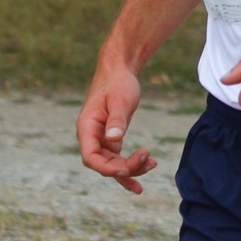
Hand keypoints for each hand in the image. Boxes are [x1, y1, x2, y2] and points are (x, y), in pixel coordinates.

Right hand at [77, 62, 157, 193]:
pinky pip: (118, 159)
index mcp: (87, 128)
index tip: (127, 168)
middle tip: (149, 160)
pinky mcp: (111, 139)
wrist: (119, 71)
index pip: (90, 158)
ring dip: (131, 168)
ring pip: (112, 164)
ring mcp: (100, 140)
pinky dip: (131, 166)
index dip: (107, 168)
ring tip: (153, 164)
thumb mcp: (120, 100)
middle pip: (103, 164)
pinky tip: (147, 167)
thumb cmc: (118, 83)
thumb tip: (114, 139)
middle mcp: (91, 137)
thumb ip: (117, 120)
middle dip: (125, 168)